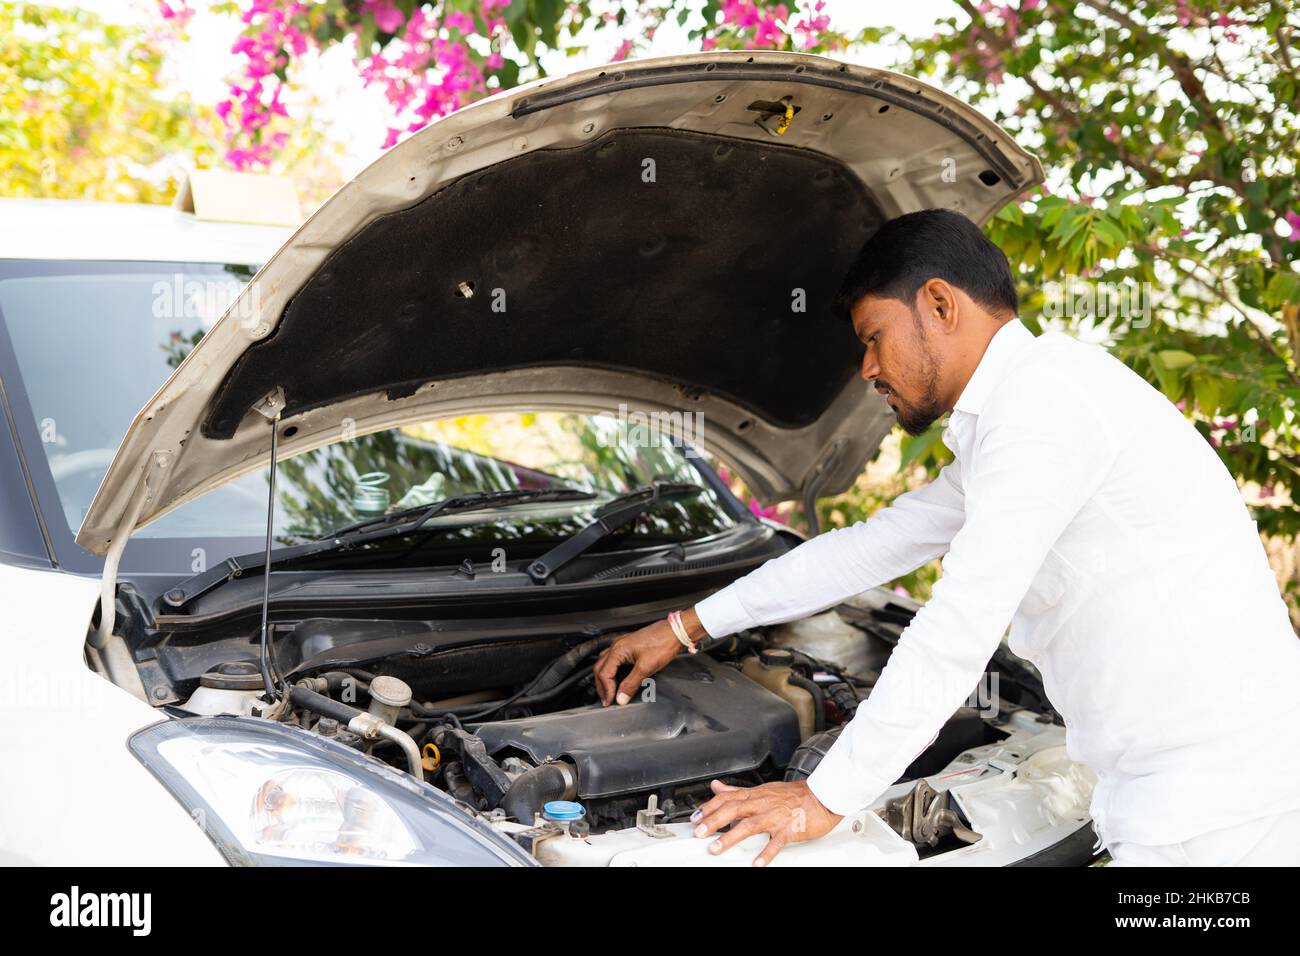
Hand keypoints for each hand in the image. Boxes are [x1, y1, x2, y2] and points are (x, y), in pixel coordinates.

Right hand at [593, 619, 682, 705]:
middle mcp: (617, 645)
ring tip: (608, 690)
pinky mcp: (629, 644)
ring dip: (604, 678)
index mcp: (618, 650)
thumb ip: (631, 684)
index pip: (604, 674)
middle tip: (606, 699)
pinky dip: (611, 669)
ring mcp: (622, 644)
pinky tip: (616, 675)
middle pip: (600, 668)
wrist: (675, 631)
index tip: (611, 701)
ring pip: (604, 662)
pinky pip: (612, 658)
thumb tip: (621, 698)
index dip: (607, 690)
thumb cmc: (663, 643)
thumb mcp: (646, 667)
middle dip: (601, 685)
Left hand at [691, 778, 843, 865]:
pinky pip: (776, 842)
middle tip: (699, 832)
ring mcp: (776, 817)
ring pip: (750, 825)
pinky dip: (766, 853)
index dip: (709, 807)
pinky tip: (756, 863)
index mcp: (756, 795)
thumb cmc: (793, 795)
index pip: (727, 798)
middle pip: (734, 809)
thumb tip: (717, 787)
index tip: (695, 817)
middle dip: (714, 821)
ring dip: (731, 837)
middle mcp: (763, 804)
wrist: (822, 797)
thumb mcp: (762, 789)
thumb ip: (737, 791)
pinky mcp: (789, 829)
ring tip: (716, 848)